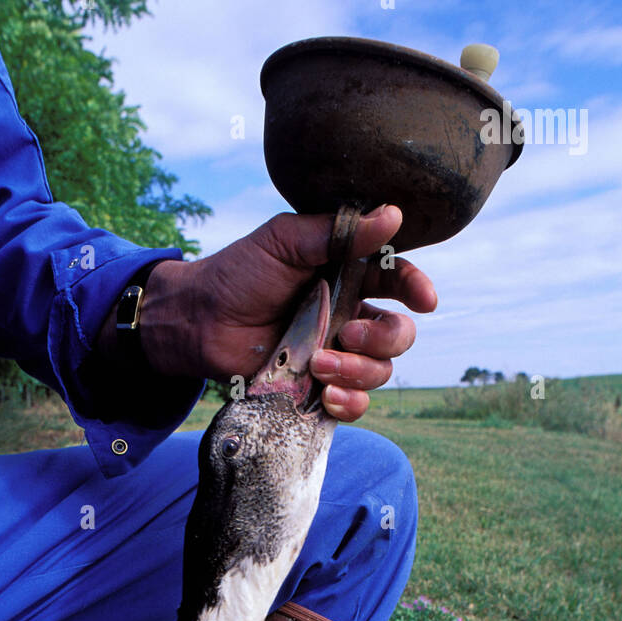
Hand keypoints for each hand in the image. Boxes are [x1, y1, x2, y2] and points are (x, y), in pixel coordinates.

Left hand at [140, 204, 436, 421]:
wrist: (198, 322)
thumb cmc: (238, 275)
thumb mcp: (284, 242)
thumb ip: (336, 232)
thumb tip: (393, 215)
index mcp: (345, 275)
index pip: (396, 281)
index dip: (416, 289)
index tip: (423, 299)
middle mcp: (347, 316)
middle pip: (397, 334)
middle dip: (385, 337)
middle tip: (348, 333)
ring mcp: (334, 355)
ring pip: (380, 371)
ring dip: (358, 370)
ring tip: (318, 364)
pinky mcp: (317, 389)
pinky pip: (355, 405)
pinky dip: (350, 403)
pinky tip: (328, 395)